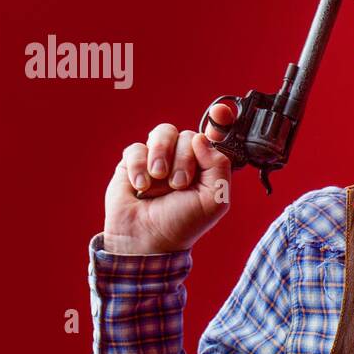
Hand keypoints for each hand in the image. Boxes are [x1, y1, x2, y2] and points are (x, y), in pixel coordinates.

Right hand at [103, 104, 234, 254]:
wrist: (147, 239)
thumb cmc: (183, 223)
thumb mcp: (214, 200)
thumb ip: (219, 167)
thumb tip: (202, 139)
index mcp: (207, 166)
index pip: (216, 136)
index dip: (220, 120)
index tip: (220, 113)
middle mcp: (185, 159)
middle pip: (188, 135)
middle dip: (184, 159)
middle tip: (178, 184)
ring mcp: (159, 158)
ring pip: (163, 132)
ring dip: (161, 154)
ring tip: (158, 179)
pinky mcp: (134, 162)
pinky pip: (136, 147)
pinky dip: (139, 167)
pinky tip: (141, 187)